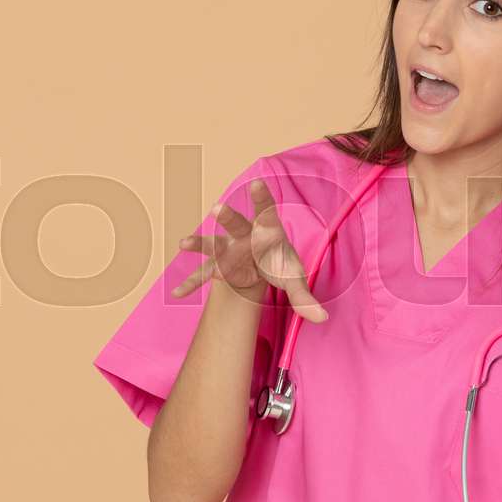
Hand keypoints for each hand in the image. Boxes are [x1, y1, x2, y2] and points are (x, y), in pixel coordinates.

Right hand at [171, 177, 328, 322]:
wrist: (261, 266)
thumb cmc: (279, 265)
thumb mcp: (294, 280)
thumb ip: (305, 298)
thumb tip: (322, 318)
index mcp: (267, 232)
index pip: (267, 211)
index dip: (262, 197)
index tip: (257, 183)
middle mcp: (245, 236)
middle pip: (237, 224)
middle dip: (228, 217)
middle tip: (218, 208)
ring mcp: (228, 249)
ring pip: (213, 243)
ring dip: (199, 242)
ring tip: (183, 244)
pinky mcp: (218, 265)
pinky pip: (203, 274)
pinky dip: (191, 283)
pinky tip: (178, 293)